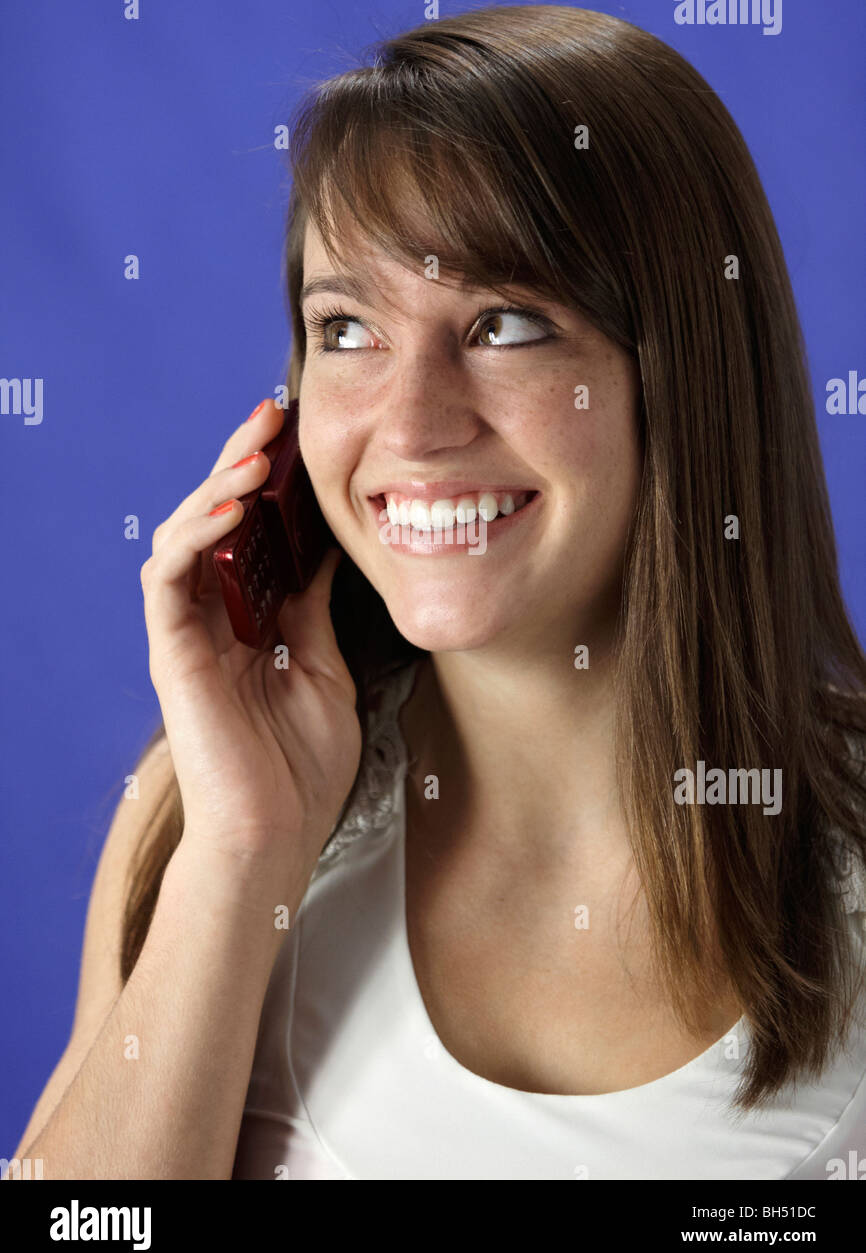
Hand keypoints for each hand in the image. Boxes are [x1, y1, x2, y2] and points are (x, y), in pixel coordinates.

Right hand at [139, 398, 361, 879]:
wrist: (279, 836)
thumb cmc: (301, 768)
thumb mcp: (325, 669)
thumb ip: (313, 610)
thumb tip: (324, 551)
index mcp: (249, 620)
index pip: (250, 533)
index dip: (267, 482)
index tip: (297, 436)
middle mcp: (213, 618)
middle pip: (214, 522)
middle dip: (239, 464)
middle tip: (271, 417)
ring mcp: (188, 633)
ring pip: (185, 537)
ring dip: (217, 488)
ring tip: (255, 453)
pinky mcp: (172, 651)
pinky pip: (170, 579)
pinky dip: (196, 538)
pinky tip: (233, 512)